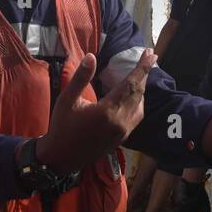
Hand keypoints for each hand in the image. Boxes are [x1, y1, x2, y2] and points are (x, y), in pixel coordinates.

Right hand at [36, 50, 153, 174]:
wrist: (61, 157)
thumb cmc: (61, 127)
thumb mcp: (66, 100)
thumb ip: (81, 78)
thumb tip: (91, 56)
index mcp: (107, 111)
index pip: (131, 84)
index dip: (142, 68)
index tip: (150, 53)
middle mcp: (120, 122)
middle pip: (138, 93)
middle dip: (145, 73)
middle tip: (150, 56)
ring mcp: (123, 132)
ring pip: (140, 105)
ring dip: (142, 87)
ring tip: (141, 72)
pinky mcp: (122, 138)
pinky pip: (137, 116)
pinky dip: (139, 101)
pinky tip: (134, 94)